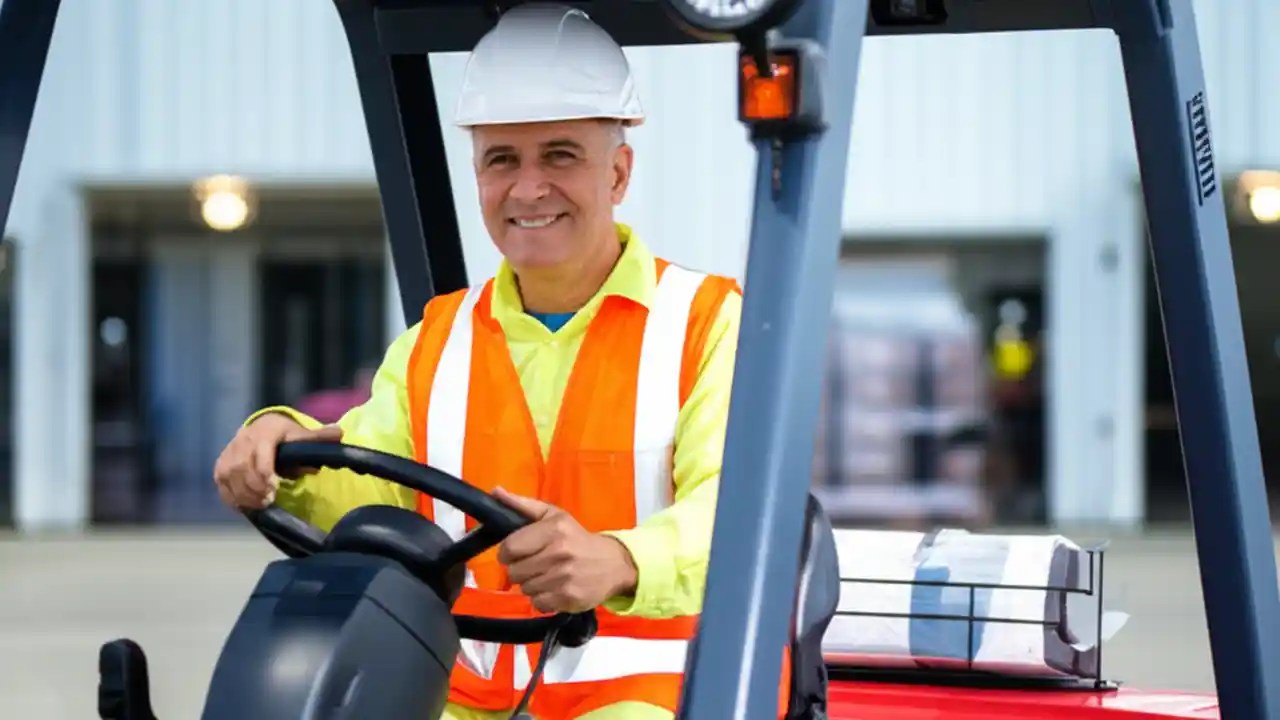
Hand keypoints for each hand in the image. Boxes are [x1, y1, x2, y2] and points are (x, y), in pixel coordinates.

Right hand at [212, 414, 342, 510]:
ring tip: (260, 505)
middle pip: (242, 469)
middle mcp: (242, 441)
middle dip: (255, 488)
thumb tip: (339, 434)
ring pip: (230, 477)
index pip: (260, 454)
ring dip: (244, 495)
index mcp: (264, 433)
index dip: (264, 473)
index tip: (273, 488)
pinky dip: (232, 497)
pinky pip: (222, 485)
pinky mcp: (220, 466)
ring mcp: (229, 454)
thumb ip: (318, 438)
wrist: (260, 428)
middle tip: (269, 501)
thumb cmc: (285, 435)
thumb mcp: (302, 434)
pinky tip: (246, 505)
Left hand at [494, 487, 637, 613]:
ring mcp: (564, 578)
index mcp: (554, 529)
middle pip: (514, 572)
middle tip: (534, 564)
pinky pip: (537, 604)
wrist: (614, 564)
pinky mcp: (569, 598)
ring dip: (531, 585)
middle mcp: (559, 553)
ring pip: (524, 589)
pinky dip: (542, 599)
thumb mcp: (554, 516)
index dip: (507, 552)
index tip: (516, 553)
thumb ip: (522, 505)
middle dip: (520, 569)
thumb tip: (495, 492)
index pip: (510, 547)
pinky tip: (554, 589)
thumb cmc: (577, 538)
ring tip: (546, 576)